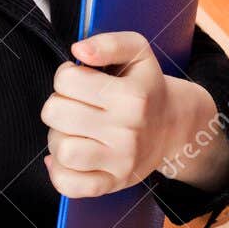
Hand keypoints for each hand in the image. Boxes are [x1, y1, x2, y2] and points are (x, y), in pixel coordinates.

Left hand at [40, 30, 206, 197]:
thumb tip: (79, 50)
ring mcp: (120, 161)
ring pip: (61, 149)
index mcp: (132, 96)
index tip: (79, 81)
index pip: (66, 80)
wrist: (173, 126)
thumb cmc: (146, 87)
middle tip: (75, 105)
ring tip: (73, 130)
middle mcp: (127, 131)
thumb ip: (108, 42)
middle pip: (55, 113)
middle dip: (59, 104)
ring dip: (58, 137)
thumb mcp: (137, 53)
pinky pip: (69, 185)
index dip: (66, 76)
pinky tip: (69, 155)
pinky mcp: (112, 183)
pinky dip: (59, 172)